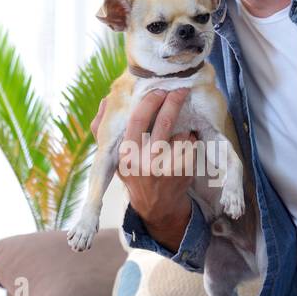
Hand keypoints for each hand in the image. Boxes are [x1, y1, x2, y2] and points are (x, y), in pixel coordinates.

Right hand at [100, 88, 198, 234]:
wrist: (157, 205)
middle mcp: (147, 161)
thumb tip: (106, 101)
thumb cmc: (134, 174)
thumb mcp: (114, 157)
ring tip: (177, 130)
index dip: (150, 102)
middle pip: (164, 123)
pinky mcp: (186, 170)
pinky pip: (192, 143)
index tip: (158, 90)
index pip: (138, 120)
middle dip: (173, 102)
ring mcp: (168, 167)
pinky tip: (182, 146)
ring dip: (183, 125)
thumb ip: (104, 129)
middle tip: (180, 90)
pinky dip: (190, 139)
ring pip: (182, 132)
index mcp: (127, 154)